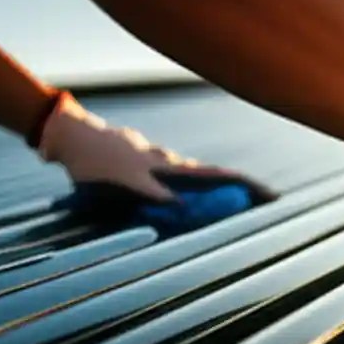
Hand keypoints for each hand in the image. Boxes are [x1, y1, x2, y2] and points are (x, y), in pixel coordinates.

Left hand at [36, 92, 274, 204]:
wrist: (71, 134)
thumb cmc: (95, 164)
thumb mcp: (124, 184)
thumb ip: (155, 196)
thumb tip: (185, 208)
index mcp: (170, 168)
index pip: (219, 177)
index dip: (247, 187)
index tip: (272, 196)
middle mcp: (170, 162)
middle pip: (215, 175)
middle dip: (242, 187)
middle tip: (268, 198)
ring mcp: (159, 159)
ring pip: (195, 173)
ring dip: (219, 184)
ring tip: (240, 195)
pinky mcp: (146, 158)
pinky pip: (175, 172)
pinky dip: (190, 182)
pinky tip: (188, 189)